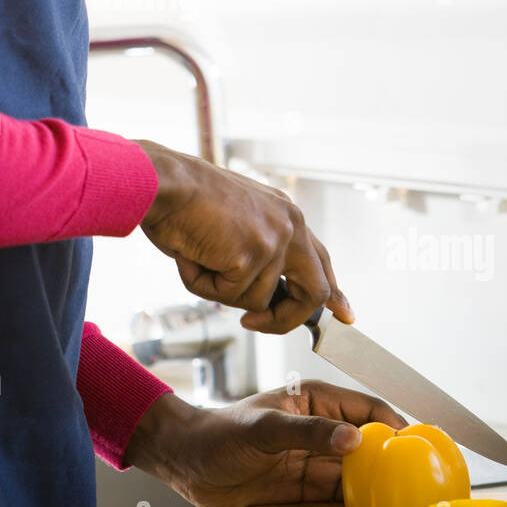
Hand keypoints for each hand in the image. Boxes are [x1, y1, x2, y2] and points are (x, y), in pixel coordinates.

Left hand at [124, 380, 406, 506]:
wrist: (186, 463)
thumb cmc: (219, 433)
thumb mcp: (264, 429)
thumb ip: (308, 433)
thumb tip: (356, 440)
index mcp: (315, 401)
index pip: (369, 409)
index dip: (397, 425)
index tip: (422, 446)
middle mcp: (320, 430)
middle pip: (370, 445)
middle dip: (395, 461)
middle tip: (423, 482)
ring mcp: (313, 461)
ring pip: (358, 474)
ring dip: (379, 487)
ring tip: (407, 504)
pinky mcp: (304, 489)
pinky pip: (339, 498)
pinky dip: (357, 506)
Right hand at [135, 139, 352, 333]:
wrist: (163, 182)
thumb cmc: (185, 202)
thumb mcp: (234, 224)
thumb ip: (257, 252)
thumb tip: (260, 299)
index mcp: (286, 214)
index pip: (320, 259)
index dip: (332, 291)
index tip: (343, 313)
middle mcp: (290, 224)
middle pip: (314, 291)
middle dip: (287, 319)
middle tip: (254, 324)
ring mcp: (274, 240)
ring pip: (256, 301)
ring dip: (218, 290)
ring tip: (196, 254)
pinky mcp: (252, 256)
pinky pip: (228, 297)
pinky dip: (202, 284)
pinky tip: (191, 254)